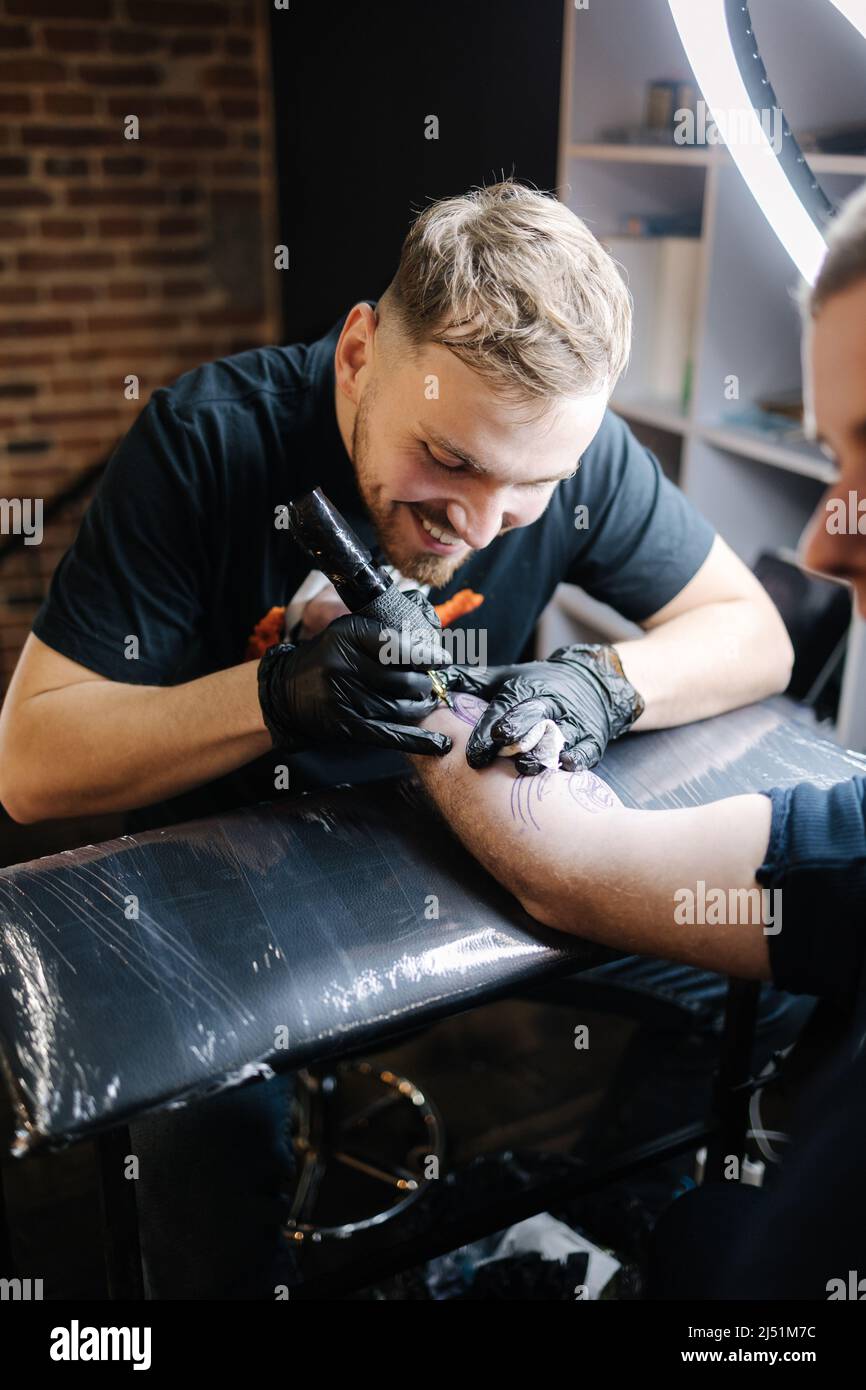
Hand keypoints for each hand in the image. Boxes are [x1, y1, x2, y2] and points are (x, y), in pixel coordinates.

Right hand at [258, 590, 452, 756]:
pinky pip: (389, 734)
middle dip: (425, 684)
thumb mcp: (345, 634)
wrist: (286, 693)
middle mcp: (344, 665)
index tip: (442, 659)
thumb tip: (427, 648)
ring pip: (399, 707)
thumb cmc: (325, 660)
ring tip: (428, 702)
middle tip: (432, 684)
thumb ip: (380, 636)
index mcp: (347, 635)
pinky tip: (440, 744)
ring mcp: (344, 698)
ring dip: (422, 707)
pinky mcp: (346, 725)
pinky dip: (418, 740)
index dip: (424, 655)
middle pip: (402, 680)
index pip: (396, 645)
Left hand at [447, 644, 644, 773]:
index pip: (503, 710)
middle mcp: (549, 704)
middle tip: (502, 753)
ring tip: (527, 768)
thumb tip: (429, 679)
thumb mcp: (504, 677)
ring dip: (543, 753)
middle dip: (517, 734)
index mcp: (524, 689)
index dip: (487, 731)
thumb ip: (468, 681)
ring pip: (559, 737)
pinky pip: (588, 749)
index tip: (475, 753)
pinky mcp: (593, 738)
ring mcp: (573, 722)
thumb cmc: (536, 685)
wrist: (592, 683)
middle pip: (533, 717)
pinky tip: (566, 766)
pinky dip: (578, 757)